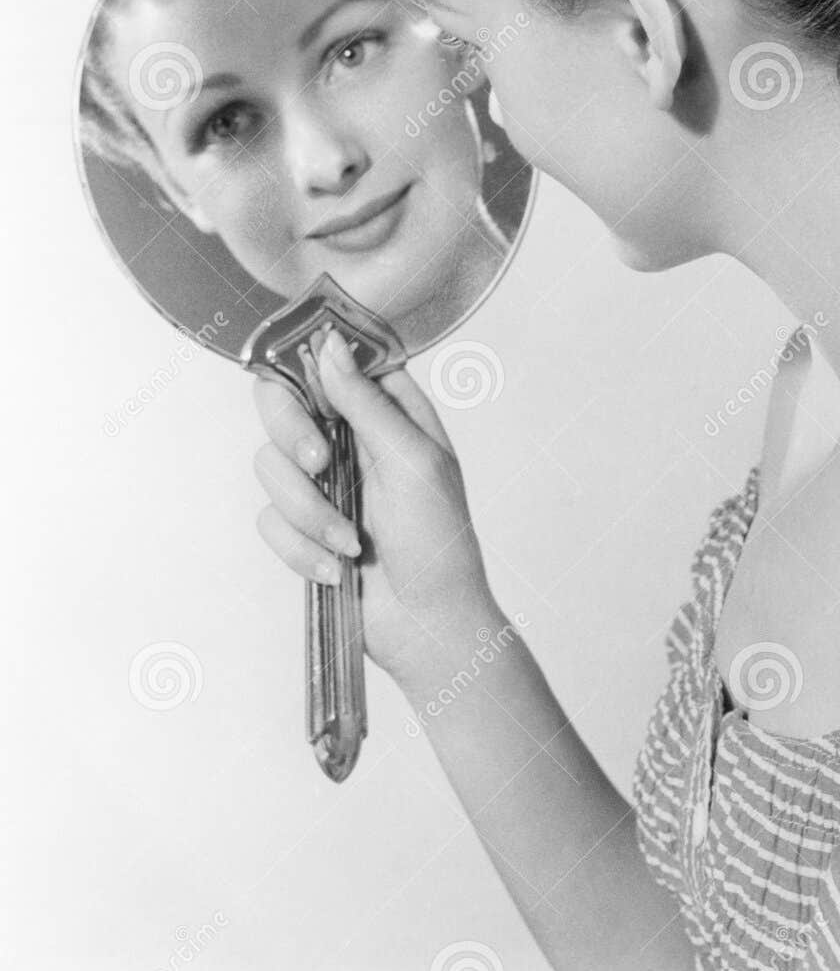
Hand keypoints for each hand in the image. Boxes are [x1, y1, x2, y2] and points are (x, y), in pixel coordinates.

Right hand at [252, 327, 490, 683]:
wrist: (427, 626)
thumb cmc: (439, 541)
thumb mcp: (412, 461)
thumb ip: (366, 403)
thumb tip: (328, 344)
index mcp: (388, 411)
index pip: (334, 360)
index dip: (308, 361)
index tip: (303, 374)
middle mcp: (349, 438)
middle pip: (283, 403)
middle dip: (293, 436)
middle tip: (318, 461)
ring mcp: (322, 482)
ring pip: (269, 466)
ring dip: (307, 512)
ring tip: (348, 544)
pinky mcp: (301, 526)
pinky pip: (269, 520)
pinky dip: (300, 548)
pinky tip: (336, 569)